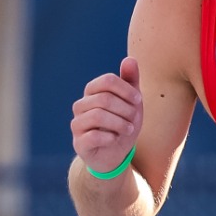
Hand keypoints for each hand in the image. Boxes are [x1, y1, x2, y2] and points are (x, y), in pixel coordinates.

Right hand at [71, 57, 142, 175]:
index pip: (106, 80)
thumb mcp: (131, 103)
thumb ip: (130, 81)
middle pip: (104, 99)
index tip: (138, 99)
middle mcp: (81, 106)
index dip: (125, 89)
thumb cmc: (122, 124)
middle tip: (135, 119)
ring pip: (98, 116)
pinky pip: (93, 136)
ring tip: (128, 129)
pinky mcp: (79, 143)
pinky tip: (116, 139)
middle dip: (125, 109)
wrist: (115, 155)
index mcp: (92, 92)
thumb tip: (130, 59)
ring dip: (120, 123)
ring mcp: (78, 124)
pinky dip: (110, 137)